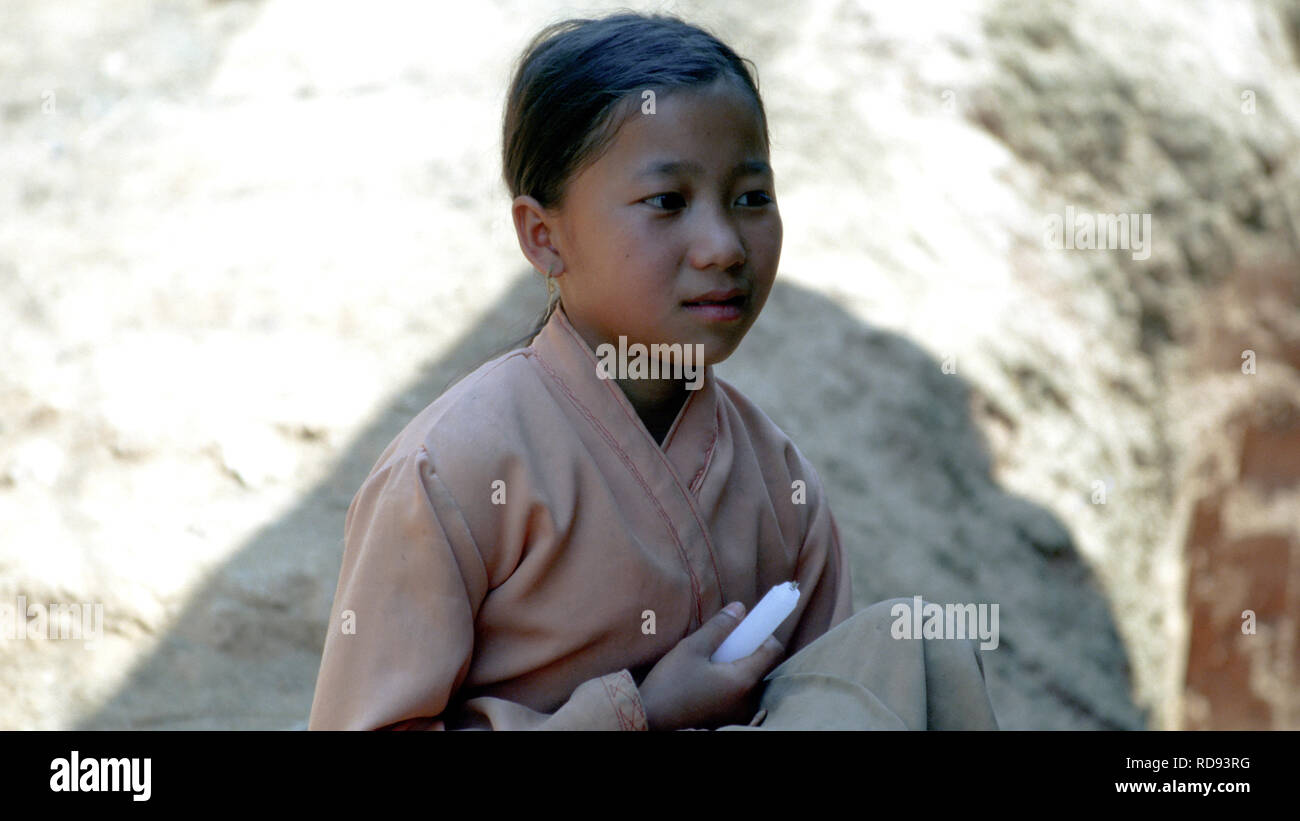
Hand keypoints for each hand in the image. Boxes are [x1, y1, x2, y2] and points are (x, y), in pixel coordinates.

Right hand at [637, 602, 785, 730]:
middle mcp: (747, 701)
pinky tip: (706, 680)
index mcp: (743, 681)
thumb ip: (719, 627)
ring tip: (710, 663)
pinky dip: (730, 683)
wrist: (649, 718)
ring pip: (750, 681)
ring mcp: (738, 713)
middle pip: (763, 667)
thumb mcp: (692, 649)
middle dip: (748, 650)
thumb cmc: (670, 684)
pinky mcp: (727, 720)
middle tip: (723, 644)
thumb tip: (740, 608)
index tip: (746, 627)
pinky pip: (738, 695)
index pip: (774, 651)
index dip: (765, 633)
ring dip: (738, 667)